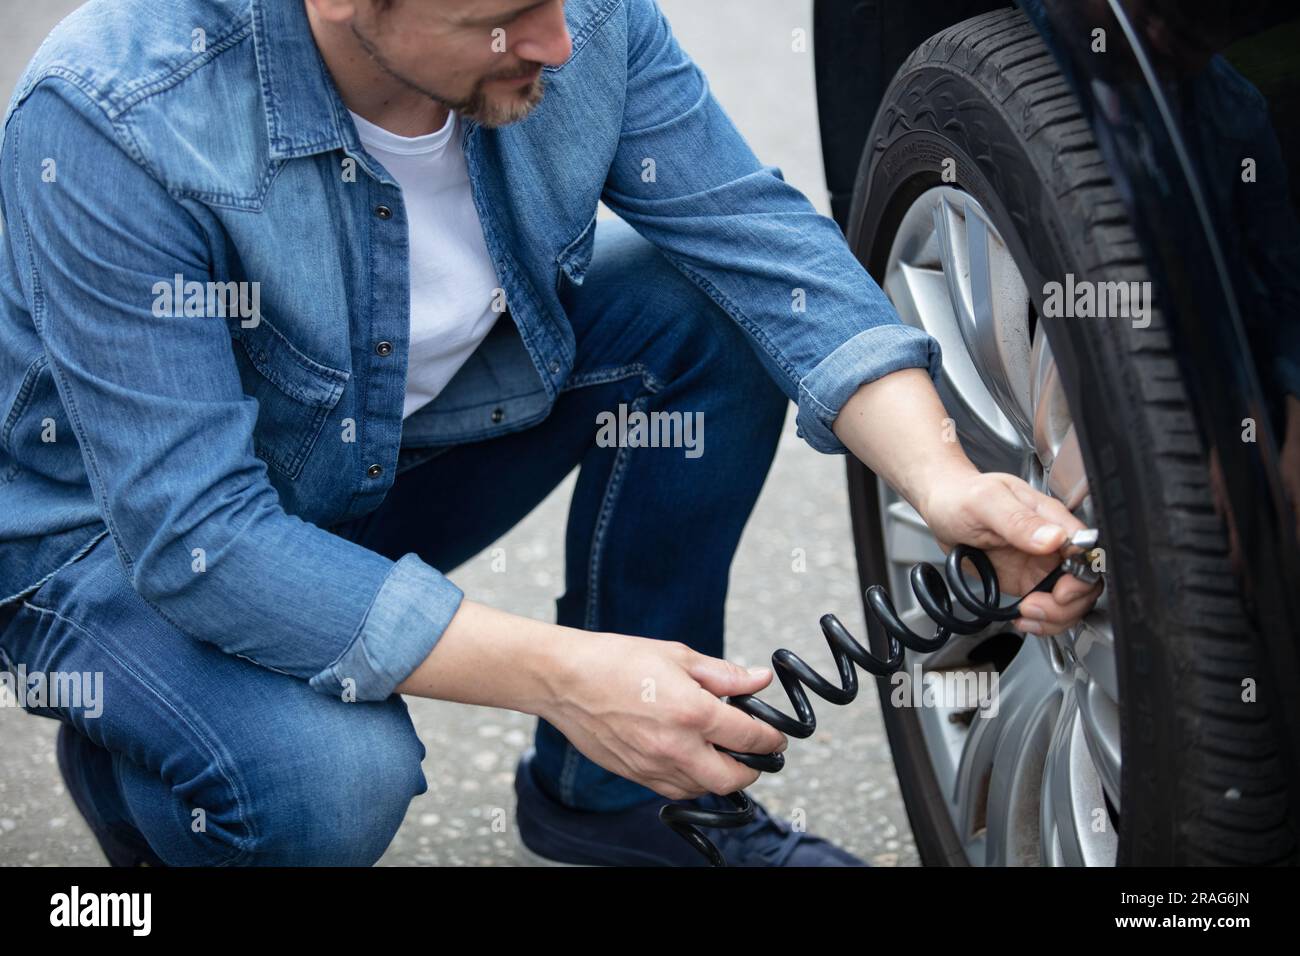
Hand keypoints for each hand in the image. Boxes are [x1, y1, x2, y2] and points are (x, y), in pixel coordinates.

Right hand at [541, 634, 788, 799]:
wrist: (565, 679)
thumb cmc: (615, 661)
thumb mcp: (678, 655)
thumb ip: (723, 674)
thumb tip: (758, 679)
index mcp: (692, 712)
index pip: (749, 736)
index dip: (770, 738)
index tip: (775, 736)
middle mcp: (676, 747)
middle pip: (732, 779)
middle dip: (752, 769)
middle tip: (757, 755)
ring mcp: (653, 766)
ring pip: (703, 789)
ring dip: (721, 777)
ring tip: (723, 754)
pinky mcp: (635, 774)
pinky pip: (675, 790)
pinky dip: (692, 781)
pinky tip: (692, 761)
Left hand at [918, 469, 1102, 635]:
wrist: (942, 508)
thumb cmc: (962, 495)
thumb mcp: (986, 503)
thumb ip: (1019, 520)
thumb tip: (1053, 538)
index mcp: (1051, 518)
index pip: (1087, 552)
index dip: (1081, 577)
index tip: (1060, 591)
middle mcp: (1052, 543)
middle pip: (1085, 582)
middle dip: (1067, 604)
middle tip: (1035, 606)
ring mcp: (1041, 564)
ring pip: (1071, 601)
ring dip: (1054, 617)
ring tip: (1026, 614)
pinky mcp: (1027, 581)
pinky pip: (1048, 607)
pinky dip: (1041, 621)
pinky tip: (1023, 618)